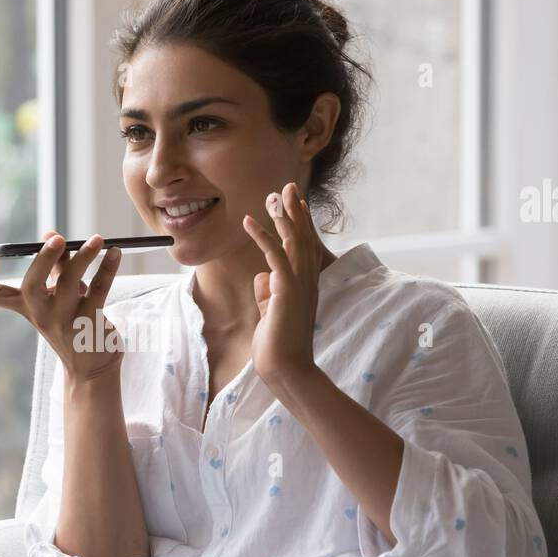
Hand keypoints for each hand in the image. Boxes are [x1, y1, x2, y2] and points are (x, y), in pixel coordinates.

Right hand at [0, 229, 125, 383]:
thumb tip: (50, 234)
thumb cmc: (72, 323)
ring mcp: (64, 321)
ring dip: (84, 258)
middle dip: (43, 260)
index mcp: (27, 307)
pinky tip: (116, 253)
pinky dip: (107, 269)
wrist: (91, 368)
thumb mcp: (59, 296)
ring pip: (70, 284)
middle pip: (31, 287)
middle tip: (57, 238)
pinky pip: (98, 291)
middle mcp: (41, 314)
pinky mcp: (89, 324)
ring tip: (97, 239)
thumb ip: (56, 266)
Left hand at [241, 182, 328, 389]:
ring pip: (293, 241)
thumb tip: (262, 276)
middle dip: (295, 210)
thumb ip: (268, 291)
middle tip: (287, 186)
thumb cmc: (277, 346)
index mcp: (304, 286)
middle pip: (303, 237)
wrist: (286, 370)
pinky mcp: (286, 291)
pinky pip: (275, 255)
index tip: (294, 202)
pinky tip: (251, 220)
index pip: (304, 248)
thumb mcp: (271, 312)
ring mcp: (299, 285)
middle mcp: (306, 281)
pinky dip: (263, 235)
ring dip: (283, 216)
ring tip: (273, 194)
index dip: (299, 223)